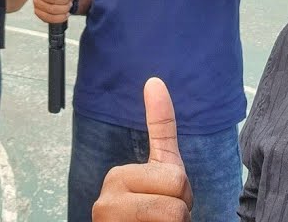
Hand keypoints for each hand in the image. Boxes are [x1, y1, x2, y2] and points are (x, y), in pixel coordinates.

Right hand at [93, 78, 192, 220]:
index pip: (177, 179)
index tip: (162, 201)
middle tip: (162, 221)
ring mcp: (109, 221)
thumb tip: (154, 80)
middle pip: (175, 197)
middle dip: (181, 212)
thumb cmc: (152, 214)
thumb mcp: (163, 169)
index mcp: (117, 177)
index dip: (182, 196)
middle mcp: (106, 200)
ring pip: (172, 218)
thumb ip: (160, 126)